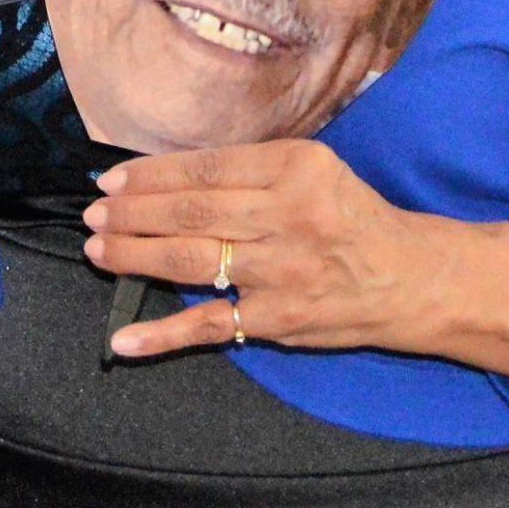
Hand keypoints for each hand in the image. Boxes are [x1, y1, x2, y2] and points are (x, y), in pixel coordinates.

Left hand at [83, 140, 508, 389]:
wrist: (415, 279)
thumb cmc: (354, 216)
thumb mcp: (314, 169)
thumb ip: (250, 170)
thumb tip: (169, 176)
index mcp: (295, 168)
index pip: (205, 168)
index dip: (151, 175)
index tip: (113, 180)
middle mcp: (287, 216)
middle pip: (192, 212)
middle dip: (132, 213)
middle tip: (93, 215)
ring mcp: (282, 272)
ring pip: (191, 261)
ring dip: (134, 257)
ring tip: (96, 252)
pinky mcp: (280, 321)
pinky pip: (212, 327)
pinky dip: (164, 335)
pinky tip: (123, 340)